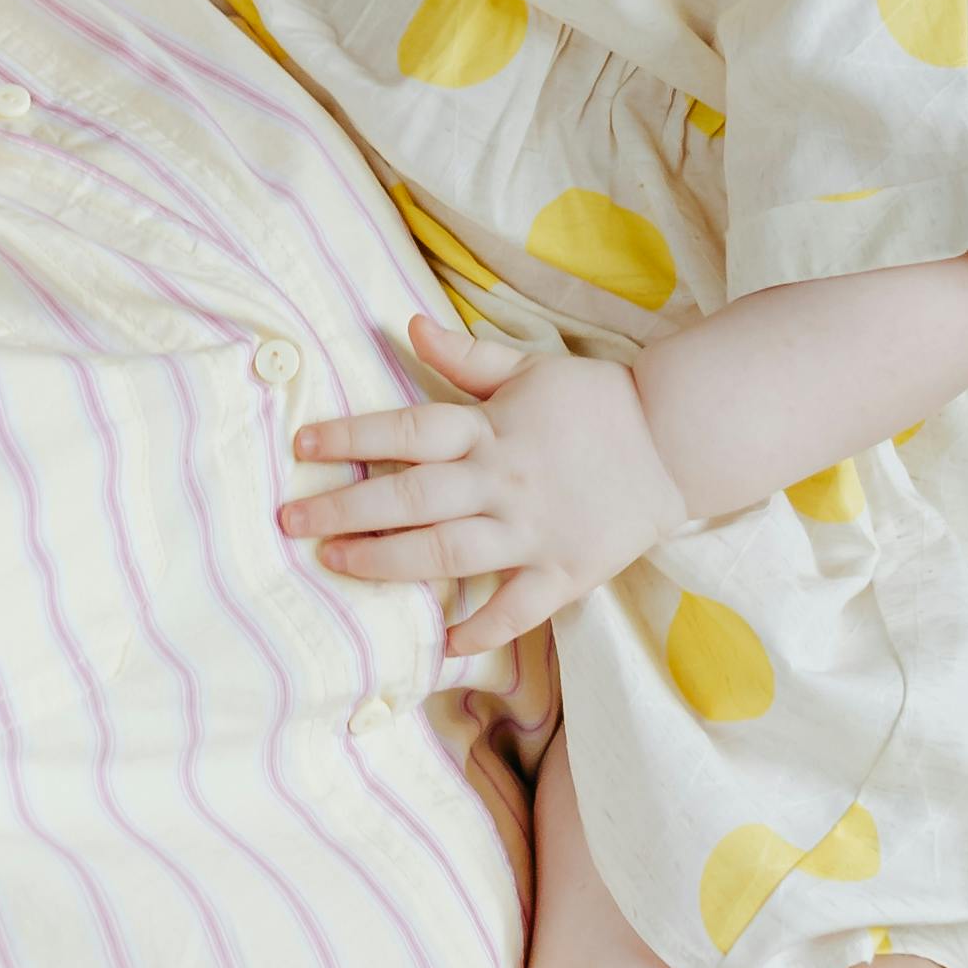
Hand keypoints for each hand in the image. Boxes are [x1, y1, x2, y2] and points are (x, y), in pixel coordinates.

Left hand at [281, 309, 682, 649]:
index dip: (352, 436)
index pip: (408, 431)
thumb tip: (409, 325)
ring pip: (448, 554)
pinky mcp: (565, 572)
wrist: (677, 442)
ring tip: (336, 563)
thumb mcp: (532, 367)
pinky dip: (481, 628)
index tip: (303, 445)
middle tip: (291, 521)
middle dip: (346, 510)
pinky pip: (517, 608)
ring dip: (387, 563)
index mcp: (493, 429)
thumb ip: (467, 358)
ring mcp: (533, 532)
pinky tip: (441, 643)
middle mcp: (504, 482)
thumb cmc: (598, 402)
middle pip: (412, 499)